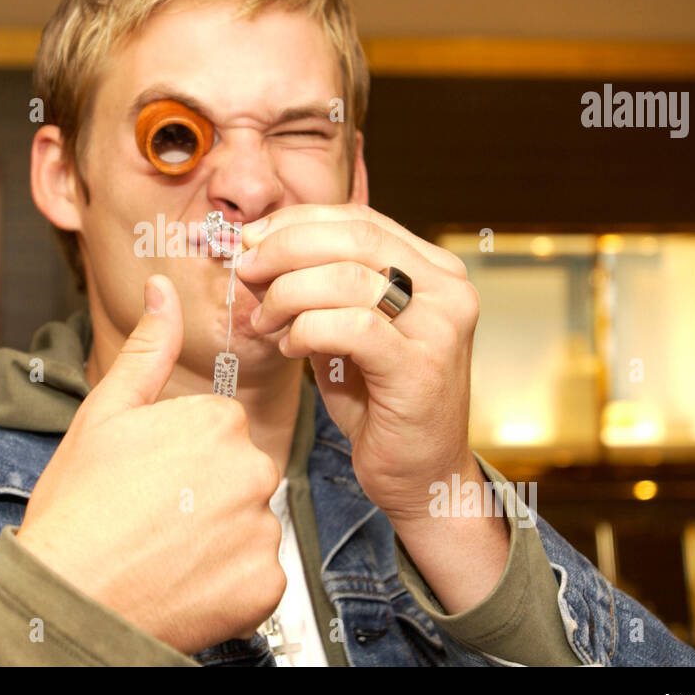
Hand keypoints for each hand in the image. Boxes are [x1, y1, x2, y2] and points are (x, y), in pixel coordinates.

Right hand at [16, 274, 285, 654]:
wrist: (67, 597)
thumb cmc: (78, 506)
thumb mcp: (105, 414)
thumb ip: (146, 349)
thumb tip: (162, 286)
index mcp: (218, 421)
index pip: (220, 432)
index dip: (180, 456)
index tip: (147, 479)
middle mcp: (252, 469)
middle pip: (241, 474)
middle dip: (206, 495)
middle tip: (154, 517)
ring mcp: (262, 530)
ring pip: (251, 524)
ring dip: (219, 540)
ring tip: (166, 552)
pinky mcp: (266, 584)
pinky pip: (258, 575)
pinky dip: (229, 582)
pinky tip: (187, 583)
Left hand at [238, 203, 480, 525]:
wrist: (422, 476)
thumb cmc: (379, 402)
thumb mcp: (346, 330)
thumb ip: (318, 288)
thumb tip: (257, 251)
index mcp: (434, 269)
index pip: (359, 219)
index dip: (297, 222)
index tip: (251, 240)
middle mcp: (448, 288)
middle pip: (354, 237)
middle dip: (285, 248)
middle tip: (246, 271)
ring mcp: (440, 326)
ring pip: (348, 278)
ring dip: (288, 293)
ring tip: (265, 321)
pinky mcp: (421, 367)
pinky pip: (351, 327)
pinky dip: (307, 329)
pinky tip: (291, 348)